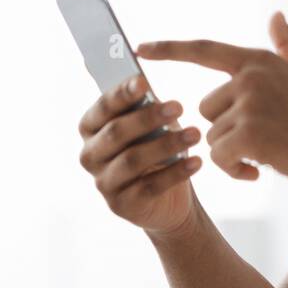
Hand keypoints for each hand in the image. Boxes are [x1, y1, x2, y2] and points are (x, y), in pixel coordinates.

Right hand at [77, 75, 202, 234]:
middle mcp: (90, 156)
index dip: (121, 94)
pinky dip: (176, 173)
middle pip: (115, 133)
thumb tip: (148, 88)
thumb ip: (144, 108)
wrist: (168, 201)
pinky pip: (150, 187)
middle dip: (147, 118)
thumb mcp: (150, 127)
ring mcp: (104, 183)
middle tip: (179, 106)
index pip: (102, 108)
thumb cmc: (156, 149)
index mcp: (91, 129)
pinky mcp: (123, 206)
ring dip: (166, 144)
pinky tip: (197, 161)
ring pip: (133, 160)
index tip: (143, 82)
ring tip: (196, 133)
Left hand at [136, 12, 287, 194]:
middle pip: (206, 108)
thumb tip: (277, 15)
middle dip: (227, 130)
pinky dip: (236, 170)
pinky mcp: (249, 134)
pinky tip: (261, 171)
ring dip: (232, 153)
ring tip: (267, 154)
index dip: (169, 48)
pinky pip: (219, 157)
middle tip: (263, 140)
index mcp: (257, 61)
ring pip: (211, 136)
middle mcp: (250, 77)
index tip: (138, 48)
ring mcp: (249, 104)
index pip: (204, 50)